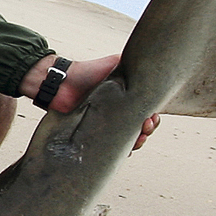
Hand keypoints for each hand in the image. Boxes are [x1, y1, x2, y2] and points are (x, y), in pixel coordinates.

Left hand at [24, 52, 159, 149]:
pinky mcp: (93, 138)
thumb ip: (130, 65)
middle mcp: (116, 116)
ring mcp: (105, 128)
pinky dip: (121, 152)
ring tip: (141, 136)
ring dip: (139, 141)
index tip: (154, 116)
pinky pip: (109, 150)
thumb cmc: (86, 73)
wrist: (62, 82)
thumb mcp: (113, 64)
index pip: (145, 114)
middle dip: (148, 129)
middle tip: (148, 124)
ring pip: (128, 141)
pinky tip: (127, 148)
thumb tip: (150, 64)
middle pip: (140, 129)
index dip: (152, 118)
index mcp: (124, 102)